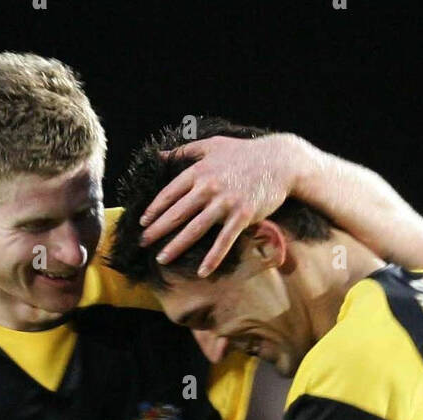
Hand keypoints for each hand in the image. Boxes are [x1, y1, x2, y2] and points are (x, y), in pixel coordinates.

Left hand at [140, 133, 307, 275]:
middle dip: (157, 230)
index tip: (142, 222)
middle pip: (178, 213)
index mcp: (200, 170)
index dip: (154, 209)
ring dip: (176, 246)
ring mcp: (226, 203)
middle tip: (142, 243)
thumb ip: (185, 151)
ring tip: (161, 259)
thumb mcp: (212, 144)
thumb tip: (159, 155)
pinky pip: (224, 241)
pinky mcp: (243, 216)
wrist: (279, 161)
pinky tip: (202, 272)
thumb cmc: (244, 152)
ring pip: (195, 229)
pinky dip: (213, 258)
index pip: (170, 193)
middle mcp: (209, 187)